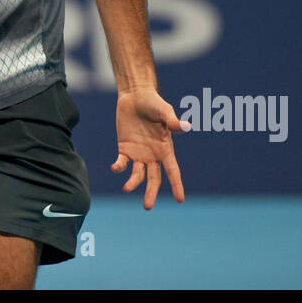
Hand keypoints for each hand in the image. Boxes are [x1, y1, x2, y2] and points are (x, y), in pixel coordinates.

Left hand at [112, 87, 186, 207]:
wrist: (134, 96)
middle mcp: (153, 155)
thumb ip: (172, 121)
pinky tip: (115, 167)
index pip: (173, 170)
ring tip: (126, 188)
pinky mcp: (124, 148)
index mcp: (165, 149)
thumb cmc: (153, 102)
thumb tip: (185, 127)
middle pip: (154, 179)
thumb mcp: (164, 111)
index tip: (180, 200)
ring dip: (132, 183)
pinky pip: (122, 162)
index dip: (177, 185)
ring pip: (137, 174)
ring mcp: (138, 153)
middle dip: (151, 192)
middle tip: (147, 206)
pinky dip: (119, 166)